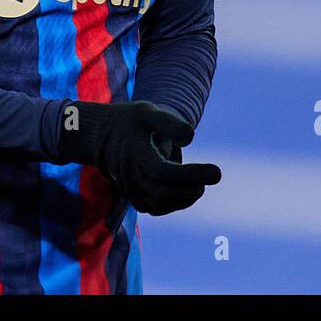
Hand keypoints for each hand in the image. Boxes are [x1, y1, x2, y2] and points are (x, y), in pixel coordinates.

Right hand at [55, 100, 221, 215]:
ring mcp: (130, 189)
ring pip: (160, 204)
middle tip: (213, 174)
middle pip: (162, 192)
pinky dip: (176, 203)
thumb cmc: (132, 122)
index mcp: (135, 152)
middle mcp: (129, 175)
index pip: (163, 172)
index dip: (191, 174)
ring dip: (186, 197)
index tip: (217, 171)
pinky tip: (189, 191)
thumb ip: (169, 123)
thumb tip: (190, 138)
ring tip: (200, 183)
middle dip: (192, 187)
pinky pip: (156, 208)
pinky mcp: (134, 198)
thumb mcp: (148, 112)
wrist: (103, 136)